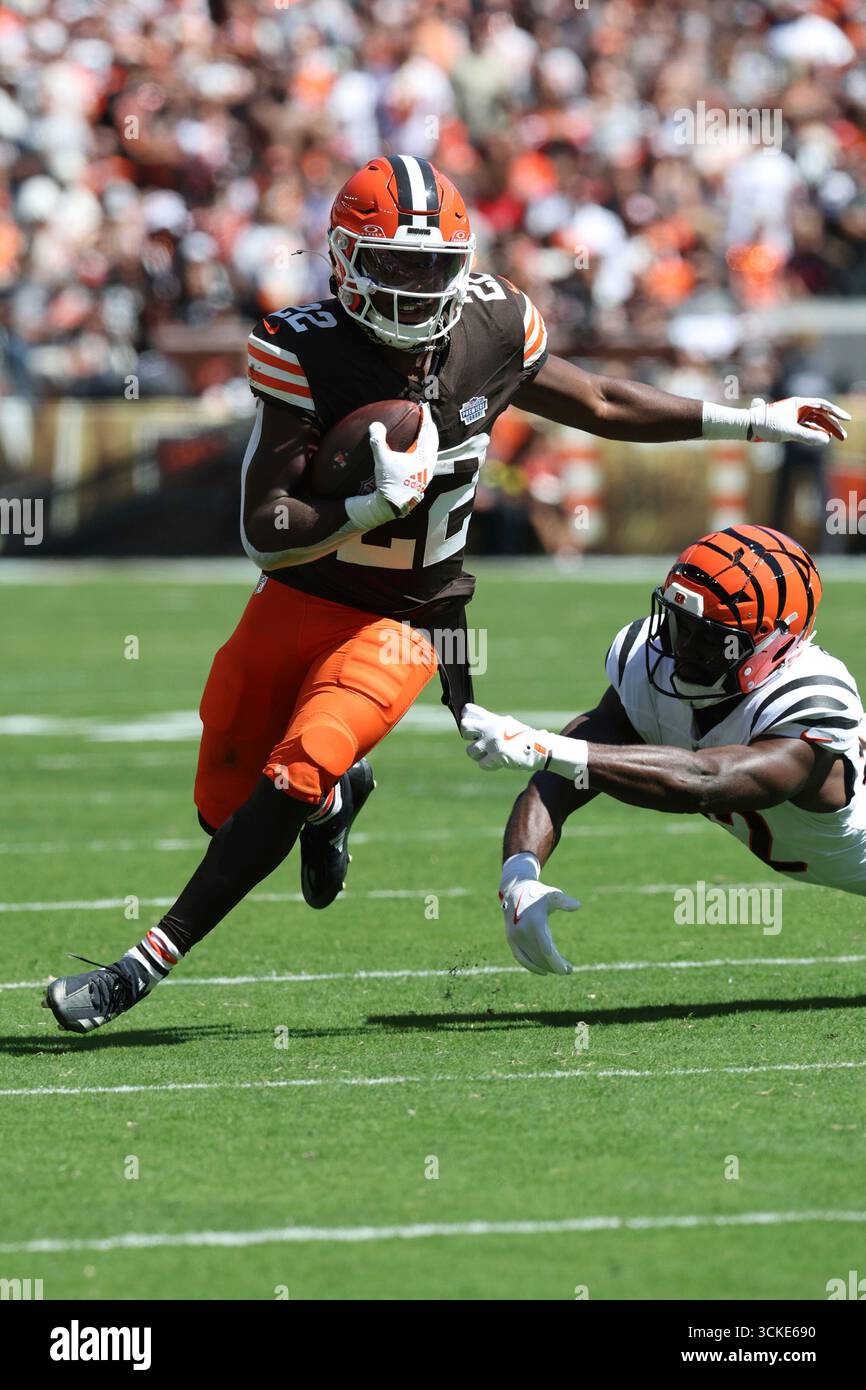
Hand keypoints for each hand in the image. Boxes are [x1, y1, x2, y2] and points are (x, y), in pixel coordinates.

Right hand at [368, 402, 438, 517]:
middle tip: (426, 416)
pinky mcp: (424, 479)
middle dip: (430, 427)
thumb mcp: (382, 459)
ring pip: (433, 450)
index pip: (426, 432)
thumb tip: (375, 425)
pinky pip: (430, 458)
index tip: (423, 407)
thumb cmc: (390, 482)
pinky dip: (427, 449)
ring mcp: (428, 472)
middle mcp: (429, 463)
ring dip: (430, 438)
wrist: (393, 506)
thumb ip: (378, 441)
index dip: (425, 418)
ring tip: (426, 431)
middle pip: (433, 440)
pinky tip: (420, 452)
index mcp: (422, 455)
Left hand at [461, 702, 549, 771]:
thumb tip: (475, 719)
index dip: (466, 718)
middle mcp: (491, 728)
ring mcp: (493, 742)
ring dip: (479, 755)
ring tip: (492, 755)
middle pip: (464, 727)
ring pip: (470, 750)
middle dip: (468, 736)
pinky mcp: (497, 755)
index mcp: (493, 719)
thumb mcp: (507, 724)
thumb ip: (492, 722)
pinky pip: (482, 764)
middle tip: (480, 741)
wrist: (540, 749)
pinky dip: (490, 766)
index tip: (472, 726)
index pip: (469, 711)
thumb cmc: (523, 738)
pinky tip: (499, 762)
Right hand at [500, 875, 579, 974]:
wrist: (515, 890)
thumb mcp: (552, 895)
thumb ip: (564, 901)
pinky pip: (521, 958)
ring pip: (532, 959)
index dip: (557, 963)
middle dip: (555, 966)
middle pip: (541, 957)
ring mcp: (515, 937)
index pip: (547, 950)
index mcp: (535, 923)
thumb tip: (578, 905)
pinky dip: (531, 967)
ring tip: (562, 969)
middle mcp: (523, 932)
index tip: (568, 971)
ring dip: (547, 967)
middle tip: (569, 970)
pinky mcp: (511, 940)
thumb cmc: (538, 893)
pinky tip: (544, 972)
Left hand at [749, 397, 849, 446]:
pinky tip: (823, 439)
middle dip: (833, 425)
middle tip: (843, 436)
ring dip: (825, 430)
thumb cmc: (765, 424)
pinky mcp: (789, 426)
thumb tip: (824, 440)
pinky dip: (815, 433)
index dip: (836, 412)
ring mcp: (794, 417)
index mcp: (798, 403)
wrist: (747, 426)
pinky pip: (806, 429)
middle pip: (820, 415)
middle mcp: (798, 408)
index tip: (846, 419)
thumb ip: (807, 436)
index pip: (822, 406)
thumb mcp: (788, 431)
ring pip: (814, 423)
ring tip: (836, 438)